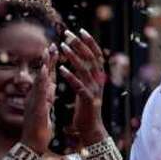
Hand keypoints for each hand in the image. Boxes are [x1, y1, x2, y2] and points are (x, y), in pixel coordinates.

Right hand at [20, 45, 57, 153]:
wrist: (32, 144)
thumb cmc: (39, 128)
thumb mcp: (45, 108)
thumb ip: (47, 96)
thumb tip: (51, 86)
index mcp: (40, 95)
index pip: (47, 76)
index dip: (51, 63)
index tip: (56, 49)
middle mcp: (35, 95)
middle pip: (43, 74)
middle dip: (48, 59)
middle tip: (53, 44)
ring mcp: (34, 100)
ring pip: (40, 79)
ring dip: (44, 65)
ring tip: (48, 51)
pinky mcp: (36, 108)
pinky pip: (39, 92)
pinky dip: (42, 82)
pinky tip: (45, 73)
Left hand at [59, 29, 107, 144]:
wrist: (91, 129)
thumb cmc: (86, 109)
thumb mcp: (87, 88)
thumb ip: (86, 74)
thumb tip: (81, 59)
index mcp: (98, 78)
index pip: (96, 55)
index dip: (90, 42)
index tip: (80, 30)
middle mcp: (99, 82)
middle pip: (91, 58)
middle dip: (80, 44)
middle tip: (68, 33)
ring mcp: (94, 91)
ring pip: (85, 69)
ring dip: (74, 56)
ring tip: (63, 45)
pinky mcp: (87, 100)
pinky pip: (79, 86)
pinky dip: (71, 76)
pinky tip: (61, 68)